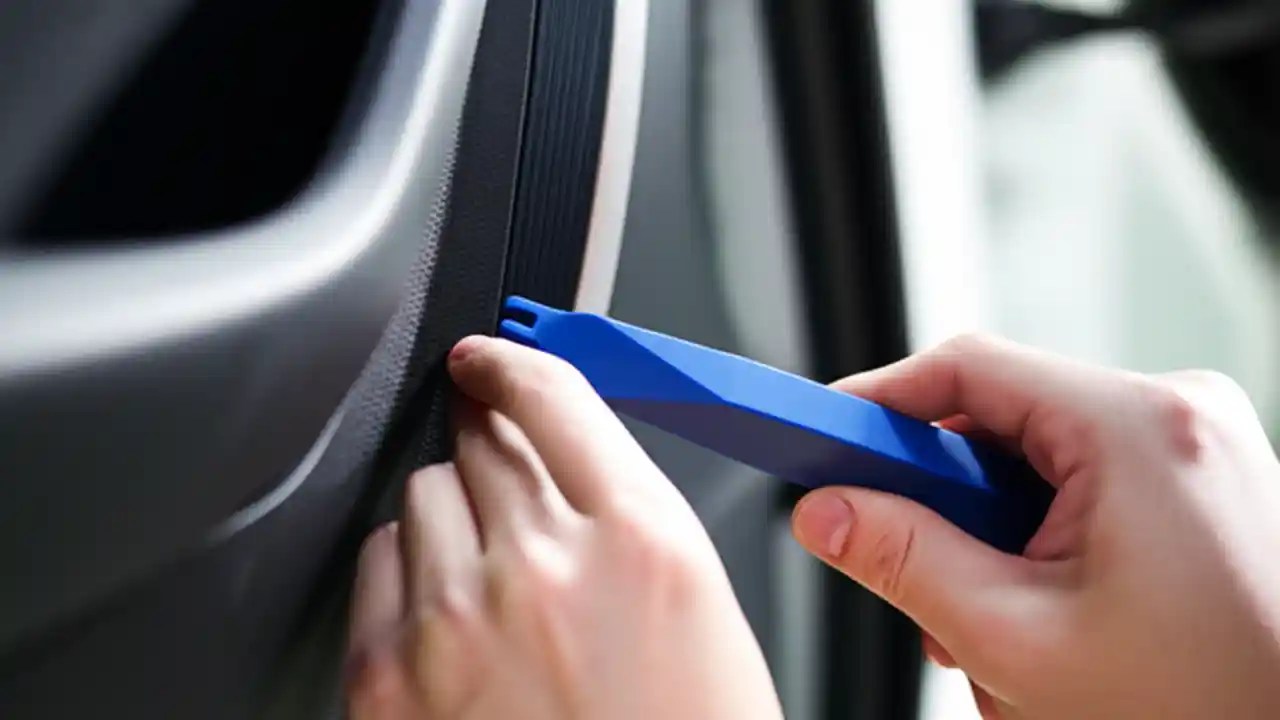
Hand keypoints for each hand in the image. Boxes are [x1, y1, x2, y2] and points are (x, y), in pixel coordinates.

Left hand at [345, 336, 781, 719]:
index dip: (511, 362)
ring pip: (421, 498)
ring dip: (451, 520)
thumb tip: (555, 449)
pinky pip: (376, 564)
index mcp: (641, 541)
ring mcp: (457, 621)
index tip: (488, 358)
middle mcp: (543, 567)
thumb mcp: (695, 606)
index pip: (553, 398)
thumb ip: (623, 510)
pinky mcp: (389, 676)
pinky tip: (449, 624)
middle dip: (489, 455)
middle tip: (510, 502)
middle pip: (478, 441)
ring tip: (492, 590)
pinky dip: (406, 577)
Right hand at [791, 334, 1279, 718]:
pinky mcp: (1199, 481)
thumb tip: (829, 512)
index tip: (819, 437)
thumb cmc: (1206, 710)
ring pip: (1036, 457)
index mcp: (1140, 428)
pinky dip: (1037, 537)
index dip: (877, 401)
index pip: (967, 366)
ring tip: (996, 620)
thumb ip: (904, 562)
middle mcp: (1178, 415)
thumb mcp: (1018, 638)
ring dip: (988, 532)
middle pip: (999, 417)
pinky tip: (1043, 609)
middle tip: (905, 569)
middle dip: (938, 498)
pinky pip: (1083, 481)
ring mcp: (1197, 446)